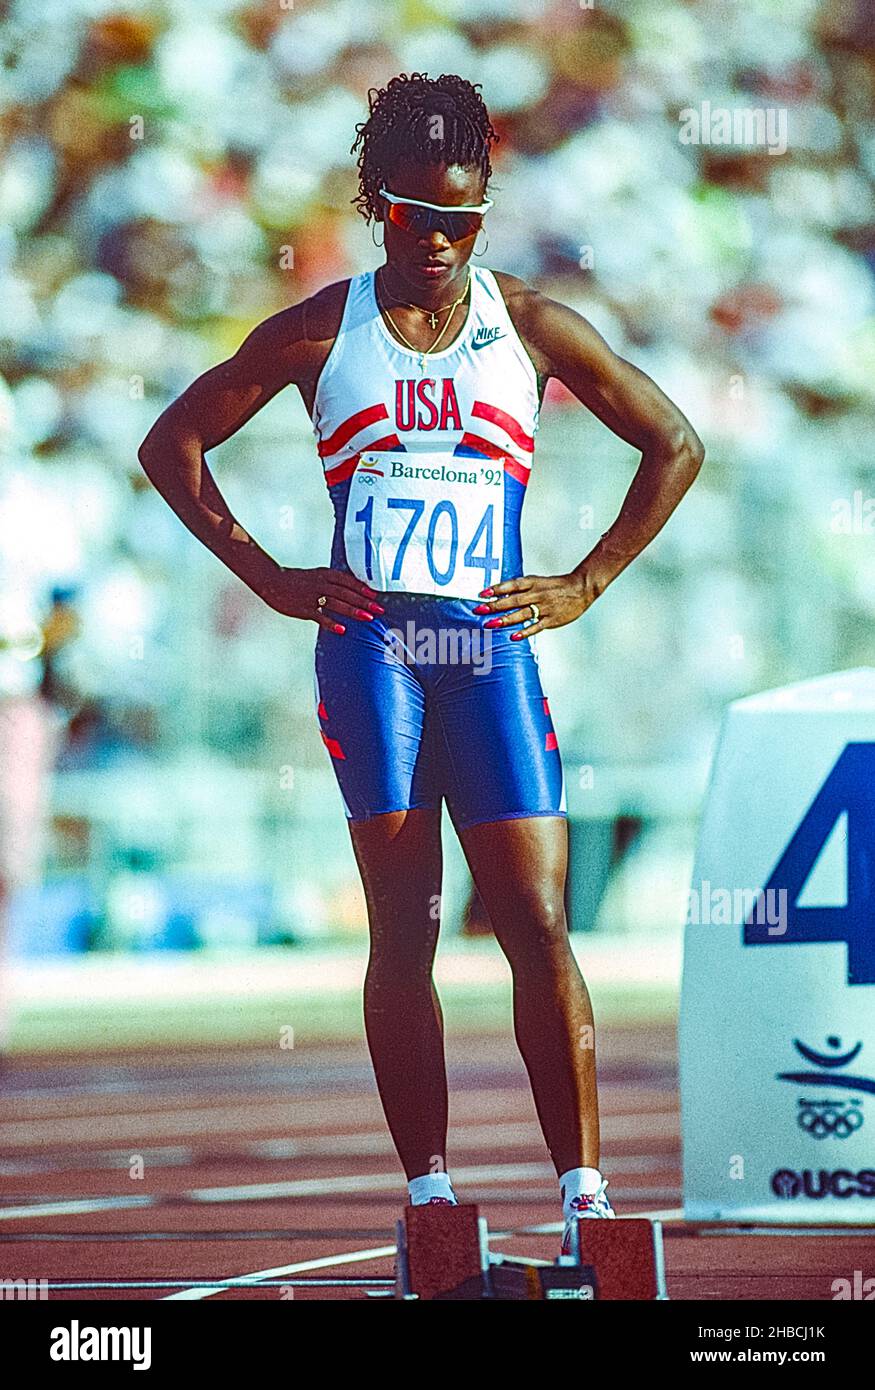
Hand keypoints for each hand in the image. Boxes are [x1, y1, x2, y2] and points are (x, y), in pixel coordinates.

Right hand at [254, 566, 384, 633]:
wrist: (271, 580)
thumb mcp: (315, 575)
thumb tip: (349, 589)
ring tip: (368, 618)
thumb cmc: (295, 580)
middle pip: (347, 593)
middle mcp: (321, 584)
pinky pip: (320, 616)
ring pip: (337, 603)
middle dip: (365, 601)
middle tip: (380, 609)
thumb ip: (331, 581)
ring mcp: (312, 596)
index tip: (376, 595)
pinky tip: (342, 630)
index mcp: (325, 574)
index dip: (363, 588)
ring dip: (354, 610)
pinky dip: (331, 623)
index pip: (348, 581)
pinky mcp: (303, 608)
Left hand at [473, 567, 607, 639]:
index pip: (511, 585)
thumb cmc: (556, 586)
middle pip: (513, 600)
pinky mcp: (551, 619)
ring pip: (522, 614)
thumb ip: (520, 587)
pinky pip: (536, 626)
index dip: (496, 589)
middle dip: (495, 606)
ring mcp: (544, 607)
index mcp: (533, 583)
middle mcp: (537, 594)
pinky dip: (525, 631)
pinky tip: (513, 637)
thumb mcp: (537, 581)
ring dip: (505, 619)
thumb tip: (499, 593)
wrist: (581, 589)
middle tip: (479, 610)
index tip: (481, 594)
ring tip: (490, 624)